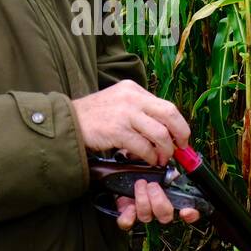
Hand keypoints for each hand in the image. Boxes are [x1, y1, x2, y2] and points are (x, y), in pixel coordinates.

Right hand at [71, 79, 191, 166]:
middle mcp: (132, 98)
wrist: (69, 121)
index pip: (167, 105)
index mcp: (134, 89)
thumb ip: (140, 111)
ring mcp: (125, 113)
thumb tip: (165, 131)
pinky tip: (148, 160)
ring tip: (161, 159)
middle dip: (180, 135)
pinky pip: (143, 147)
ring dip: (165, 150)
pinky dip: (150, 157)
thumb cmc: (94, 116)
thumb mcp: (119, 102)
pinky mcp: (117, 130)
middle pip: (170, 114)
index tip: (182, 138)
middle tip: (179, 149)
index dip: (179, 125)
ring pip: (160, 133)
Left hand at [113, 181, 201, 231]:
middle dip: (159, 200)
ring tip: (140, 184)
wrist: (125, 178)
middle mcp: (159, 212)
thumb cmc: (145, 175)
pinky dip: (128, 215)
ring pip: (146, 216)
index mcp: (171, 200)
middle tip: (153, 185)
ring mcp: (144, 215)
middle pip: (166, 216)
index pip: (188, 214)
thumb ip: (170, 174)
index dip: (190, 215)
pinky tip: (129, 206)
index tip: (185, 211)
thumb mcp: (160, 171)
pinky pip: (128, 223)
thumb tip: (174, 175)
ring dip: (143, 198)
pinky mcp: (128, 217)